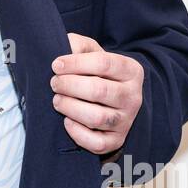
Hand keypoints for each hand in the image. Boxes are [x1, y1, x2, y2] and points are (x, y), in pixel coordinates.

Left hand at [50, 33, 143, 156]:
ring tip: (57, 100)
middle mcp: (133, 96)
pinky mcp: (117, 140)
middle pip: (99, 90)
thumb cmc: (95, 72)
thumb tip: (65, 48)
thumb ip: (78, 44)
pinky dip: (77, 133)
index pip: (103, 63)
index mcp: (131, 70)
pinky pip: (97, 143)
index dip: (75, 63)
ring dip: (70, 108)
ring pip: (97, 117)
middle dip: (69, 85)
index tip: (55, 65)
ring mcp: (126, 120)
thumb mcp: (90, 52)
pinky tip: (67, 121)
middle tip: (54, 83)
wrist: (109, 99)